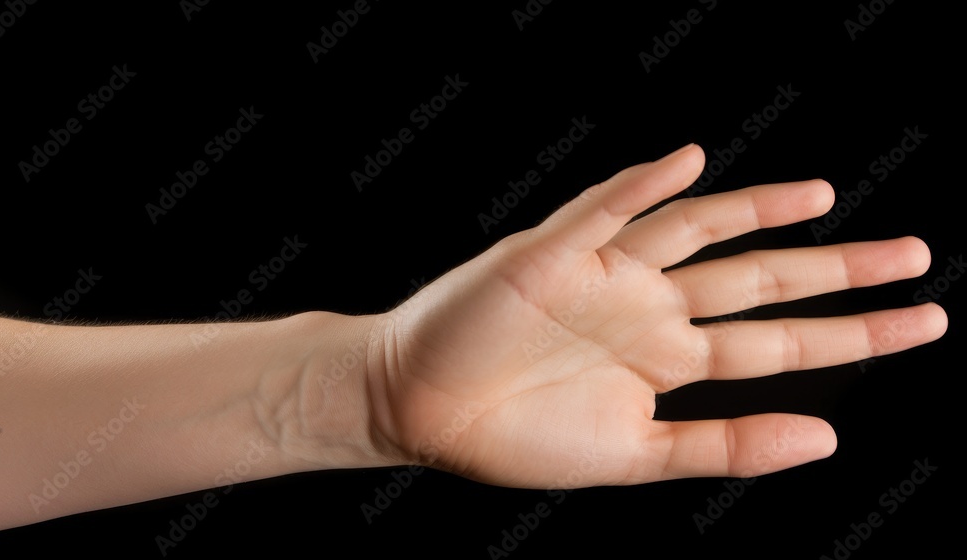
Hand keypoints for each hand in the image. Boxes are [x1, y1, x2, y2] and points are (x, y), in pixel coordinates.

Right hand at [368, 144, 946, 487]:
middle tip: (916, 255)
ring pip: (695, 231)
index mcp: (667, 359)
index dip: (852, 332)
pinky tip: (689, 163)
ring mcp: (605, 276)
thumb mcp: (634, 455)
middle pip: (757, 279)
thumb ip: (725, 445)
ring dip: (756, 211)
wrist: (421, 410)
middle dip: (836, 270)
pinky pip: (602, 213)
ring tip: (824, 197)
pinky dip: (642, 187)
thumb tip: (825, 438)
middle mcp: (649, 309)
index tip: (922, 321)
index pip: (777, 341)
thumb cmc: (517, 437)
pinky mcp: (550, 255)